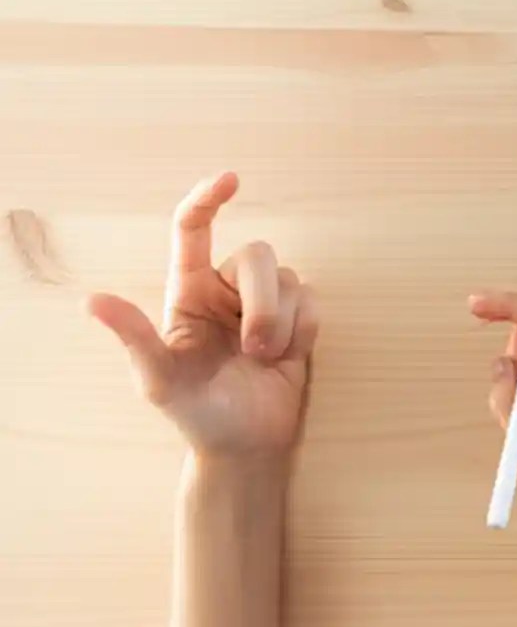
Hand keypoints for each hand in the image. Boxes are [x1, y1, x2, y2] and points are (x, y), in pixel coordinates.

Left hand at [87, 172, 318, 459]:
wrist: (246, 447)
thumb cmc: (197, 415)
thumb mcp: (159, 382)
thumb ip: (134, 338)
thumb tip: (94, 301)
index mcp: (187, 293)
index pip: (193, 231)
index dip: (209, 199)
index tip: (231, 180)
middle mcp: (225, 290)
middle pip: (257, 256)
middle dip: (264, 302)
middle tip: (257, 349)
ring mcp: (263, 304)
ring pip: (290, 279)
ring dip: (284, 324)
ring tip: (267, 360)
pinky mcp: (298, 320)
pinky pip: (313, 301)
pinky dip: (305, 331)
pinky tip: (289, 357)